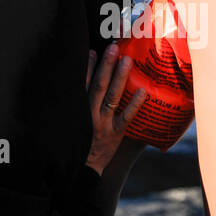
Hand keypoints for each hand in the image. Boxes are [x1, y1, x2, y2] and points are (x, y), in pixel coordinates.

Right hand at [85, 44, 147, 173]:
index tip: (92, 50)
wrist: (81, 169)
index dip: (87, 67)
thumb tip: (84, 87)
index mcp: (78, 109)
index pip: (81, 84)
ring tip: (127, 60)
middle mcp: (89, 113)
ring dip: (119, 77)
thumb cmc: (78, 144)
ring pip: (112, 96)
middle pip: (98, 85)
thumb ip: (78, 106)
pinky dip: (135, 104)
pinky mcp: (115, 134)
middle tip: (114, 47)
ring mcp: (103, 123)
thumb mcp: (72, 124)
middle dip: (105, 65)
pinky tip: (143, 91)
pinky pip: (126, 117)